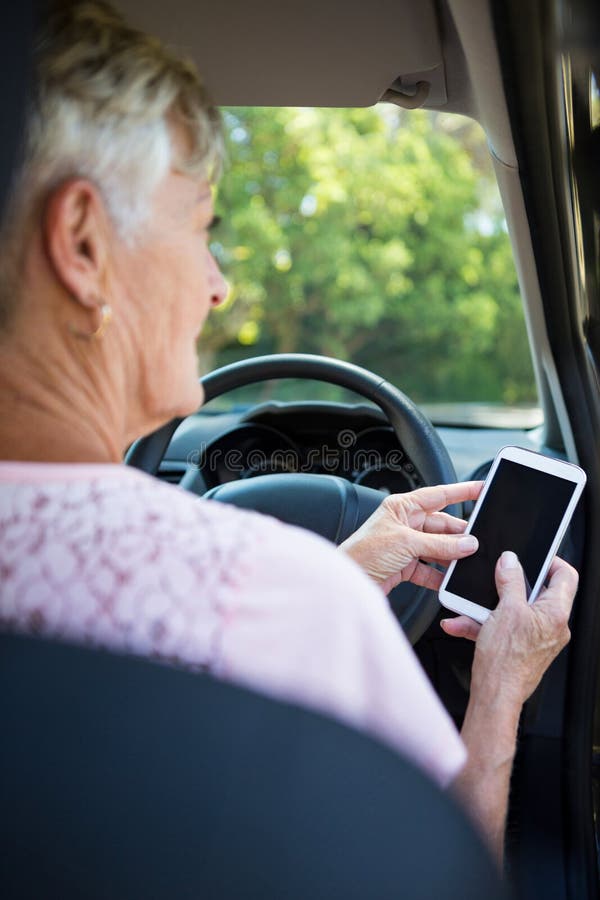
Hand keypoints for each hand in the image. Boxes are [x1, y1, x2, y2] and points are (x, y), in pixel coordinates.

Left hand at [339, 481, 482, 594]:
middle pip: (441, 526)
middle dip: (459, 535)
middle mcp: (404, 524)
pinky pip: (429, 569)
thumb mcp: (406, 543)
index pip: (438, 495)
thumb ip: (440, 544)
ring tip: (466, 563)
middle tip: (477, 542)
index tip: (481, 489)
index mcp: (402, 507)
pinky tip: (449, 580)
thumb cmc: (363, 553)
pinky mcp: (404, 567)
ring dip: (451, 557)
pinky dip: (439, 576)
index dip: (461, 491)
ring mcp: (405, 546)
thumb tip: (467, 543)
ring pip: (438, 548)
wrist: (348, 582)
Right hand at [441, 551, 577, 705]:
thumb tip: (511, 561)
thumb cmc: (505, 662)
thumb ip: (510, 580)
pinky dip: (484, 624)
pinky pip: (505, 627)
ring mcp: (537, 639)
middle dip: (509, 585)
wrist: (494, 696)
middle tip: (496, 580)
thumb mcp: (505, 610)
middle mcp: (552, 626)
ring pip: (515, 611)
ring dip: (489, 606)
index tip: (532, 556)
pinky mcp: (522, 648)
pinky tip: (463, 624)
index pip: (566, 576)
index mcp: (555, 614)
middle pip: (536, 592)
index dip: (551, 561)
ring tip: (470, 607)